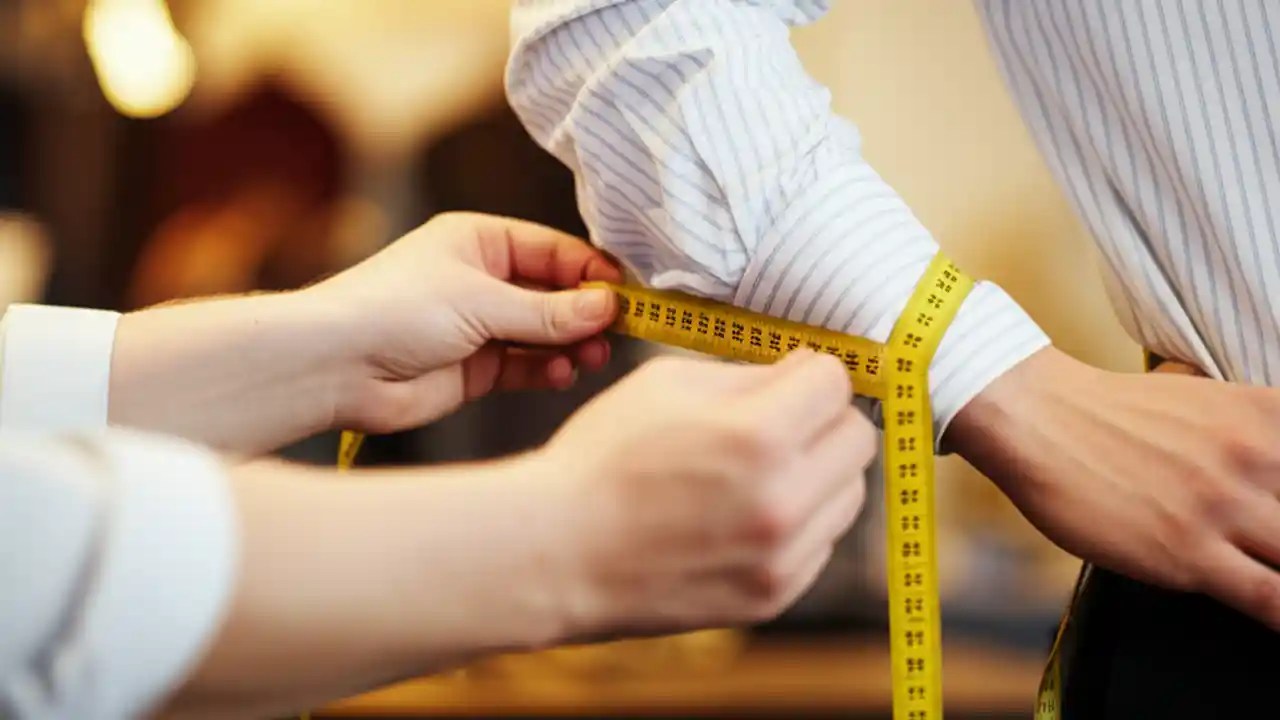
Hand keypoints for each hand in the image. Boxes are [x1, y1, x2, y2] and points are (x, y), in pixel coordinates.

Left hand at [308, 212, 623, 431]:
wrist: (334, 366)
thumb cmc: (394, 310)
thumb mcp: (480, 301)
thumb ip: (547, 311)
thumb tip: (608, 307)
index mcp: (480, 241)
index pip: (554, 251)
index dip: (592, 272)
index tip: (629, 294)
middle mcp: (482, 280)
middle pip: (554, 293)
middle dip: (588, 312)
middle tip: (623, 330)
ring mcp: (480, 326)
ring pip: (544, 333)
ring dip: (572, 343)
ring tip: (594, 355)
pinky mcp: (475, 368)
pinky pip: (526, 365)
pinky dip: (548, 369)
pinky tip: (564, 372)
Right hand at [534, 350, 876, 638]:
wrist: (558, 552)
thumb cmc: (602, 461)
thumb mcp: (666, 384)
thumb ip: (748, 374)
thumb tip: (803, 373)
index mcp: (758, 436)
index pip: (836, 381)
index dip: (809, 371)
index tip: (792, 378)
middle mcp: (785, 500)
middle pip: (857, 436)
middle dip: (824, 419)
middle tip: (782, 421)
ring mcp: (784, 556)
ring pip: (849, 493)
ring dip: (819, 472)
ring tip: (760, 472)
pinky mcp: (776, 595)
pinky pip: (822, 542)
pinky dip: (799, 521)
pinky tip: (746, 514)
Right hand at [951, 347, 1279, 628]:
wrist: (1038, 417)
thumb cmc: (1108, 413)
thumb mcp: (1204, 396)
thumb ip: (1252, 428)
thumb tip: (1264, 453)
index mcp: (1268, 415)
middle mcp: (1258, 457)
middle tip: (1270, 542)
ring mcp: (1225, 506)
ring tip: (1266, 567)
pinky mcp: (1190, 551)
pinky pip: (1271, 599)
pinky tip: (1278, 617)